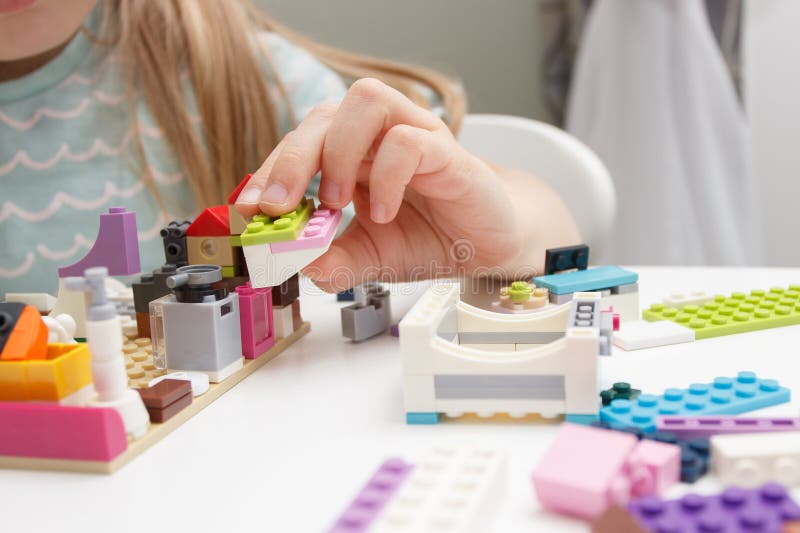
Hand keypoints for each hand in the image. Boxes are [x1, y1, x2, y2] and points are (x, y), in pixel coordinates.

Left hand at [235, 78, 562, 289]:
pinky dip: (388, 176)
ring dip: (340, 152)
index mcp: (353, 155)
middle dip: (290, 160)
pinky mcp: (448, 153)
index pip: (300, 143)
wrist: (489, 245)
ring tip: (336, 203)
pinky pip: (411, 140)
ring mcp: (415, 136)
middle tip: (279, 208)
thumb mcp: (370, 259)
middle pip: (324, 114)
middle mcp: (379, 137)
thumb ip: (334, 262)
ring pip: (367, 100)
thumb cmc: (430, 238)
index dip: (269, 172)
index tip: (251, 211)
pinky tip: (384, 214)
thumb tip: (296, 265)